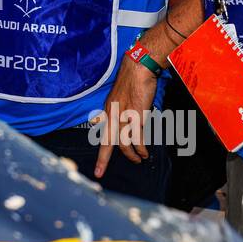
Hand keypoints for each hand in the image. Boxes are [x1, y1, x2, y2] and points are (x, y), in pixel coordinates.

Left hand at [94, 55, 158, 177]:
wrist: (138, 69)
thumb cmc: (132, 81)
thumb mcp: (118, 98)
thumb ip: (117, 111)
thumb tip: (119, 123)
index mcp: (107, 111)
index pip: (102, 133)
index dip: (100, 150)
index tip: (97, 164)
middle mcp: (112, 115)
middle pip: (107, 142)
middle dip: (102, 159)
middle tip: (99, 173)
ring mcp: (124, 116)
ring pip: (124, 143)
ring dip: (132, 155)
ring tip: (138, 160)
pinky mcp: (137, 116)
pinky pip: (138, 138)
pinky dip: (142, 148)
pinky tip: (145, 153)